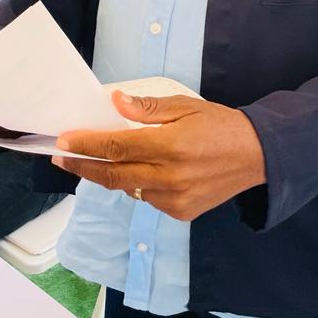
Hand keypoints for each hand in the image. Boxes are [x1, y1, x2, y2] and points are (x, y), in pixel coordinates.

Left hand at [52, 91, 265, 220]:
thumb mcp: (186, 106)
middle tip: (60, 157)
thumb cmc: (220, 125)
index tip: (63, 141)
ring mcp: (174, 200)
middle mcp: (170, 177)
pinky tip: (144, 171)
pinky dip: (138, 184)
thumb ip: (148, 108)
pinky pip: (147, 198)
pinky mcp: (180, 213)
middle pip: (113, 175)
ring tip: (98, 160)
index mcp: (171, 146)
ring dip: (111, 174)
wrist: (257, 156)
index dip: (86, 145)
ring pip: (129, 188)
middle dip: (82, 166)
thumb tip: (116, 104)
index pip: (117, 147)